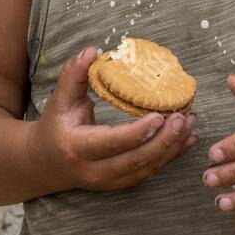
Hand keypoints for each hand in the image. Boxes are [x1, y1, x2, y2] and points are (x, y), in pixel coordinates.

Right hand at [29, 47, 197, 193]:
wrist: (44, 164)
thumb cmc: (55, 127)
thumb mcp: (59, 100)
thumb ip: (74, 75)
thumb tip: (92, 51)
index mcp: (77, 147)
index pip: (112, 142)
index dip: (138, 132)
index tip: (159, 115)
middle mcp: (94, 170)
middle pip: (136, 160)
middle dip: (164, 141)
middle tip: (183, 118)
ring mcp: (109, 181)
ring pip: (147, 168)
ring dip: (172, 147)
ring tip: (190, 123)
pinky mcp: (121, 183)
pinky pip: (150, 171)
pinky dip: (171, 156)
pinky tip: (188, 139)